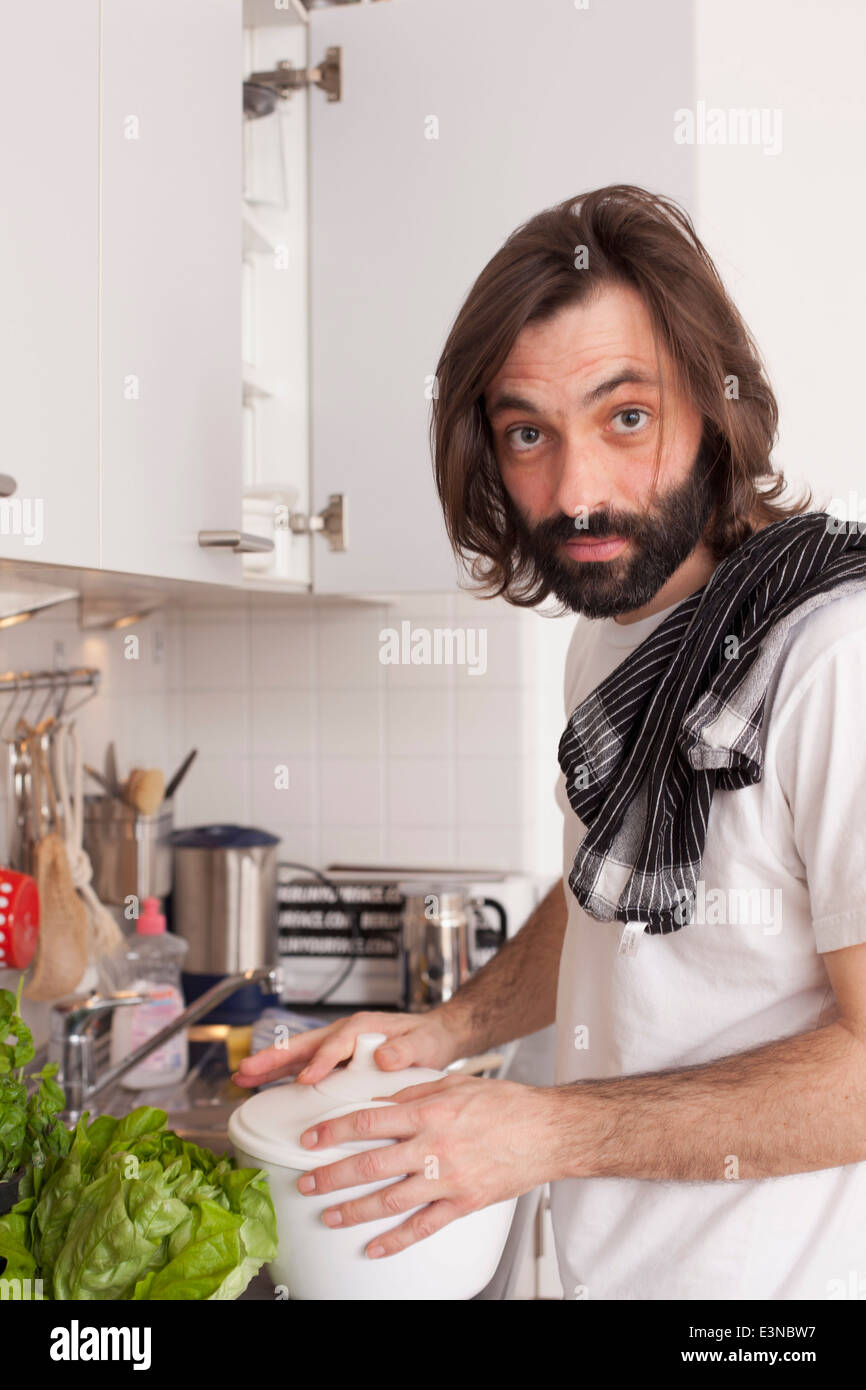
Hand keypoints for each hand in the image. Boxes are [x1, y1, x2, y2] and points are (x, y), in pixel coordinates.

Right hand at [232, 1008, 467, 1088]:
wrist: (435, 1037)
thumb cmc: (429, 1038)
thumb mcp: (424, 1042)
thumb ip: (406, 1049)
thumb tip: (384, 1057)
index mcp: (362, 1028)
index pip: (335, 1044)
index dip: (320, 1061)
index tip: (307, 1080)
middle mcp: (345, 1033)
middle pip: (303, 1044)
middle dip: (273, 1057)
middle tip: (246, 1070)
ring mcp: (337, 1047)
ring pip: (297, 1055)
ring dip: (269, 1066)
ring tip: (241, 1078)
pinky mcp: (336, 1060)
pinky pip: (305, 1067)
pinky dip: (283, 1076)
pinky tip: (265, 1088)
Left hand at [295, 1074, 564, 1257]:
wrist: (548, 1130)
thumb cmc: (506, 1104)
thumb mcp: (455, 1083)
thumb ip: (415, 1090)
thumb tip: (379, 1100)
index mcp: (429, 1111)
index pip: (368, 1121)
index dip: (333, 1130)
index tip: (310, 1138)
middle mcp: (434, 1146)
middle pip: (370, 1163)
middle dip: (332, 1175)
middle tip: (306, 1183)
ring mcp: (448, 1178)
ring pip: (390, 1199)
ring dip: (354, 1210)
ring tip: (330, 1216)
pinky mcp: (464, 1203)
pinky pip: (424, 1226)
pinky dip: (397, 1240)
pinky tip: (376, 1247)